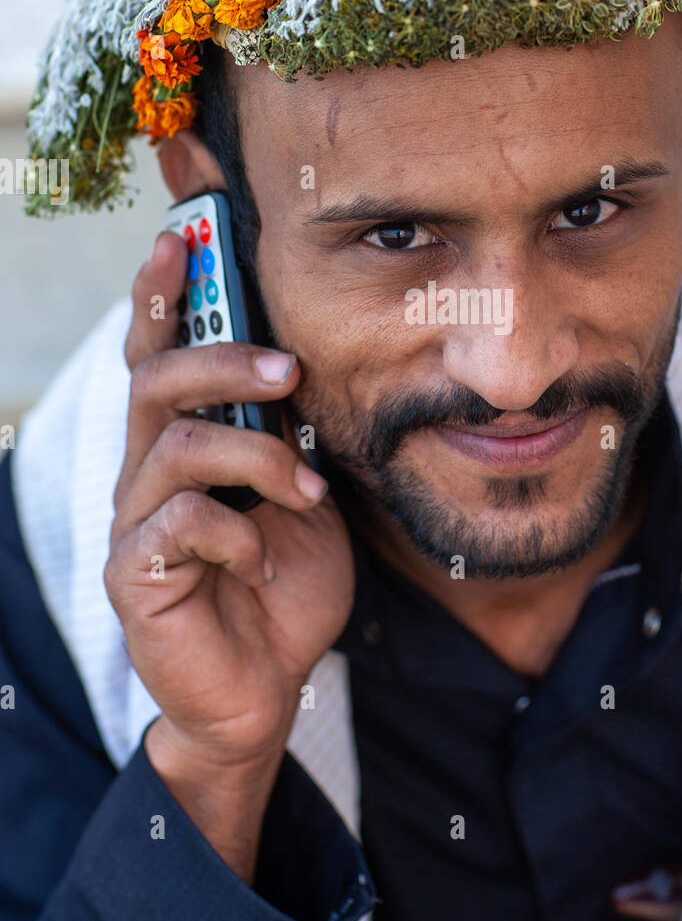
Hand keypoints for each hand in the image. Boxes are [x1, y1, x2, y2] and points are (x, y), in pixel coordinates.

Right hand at [105, 229, 355, 774]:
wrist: (268, 684)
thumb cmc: (283, 581)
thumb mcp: (302, 495)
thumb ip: (286, 437)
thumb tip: (293, 369)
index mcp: (186, 442)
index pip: (159, 353)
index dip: (162, 294)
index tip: (179, 236)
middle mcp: (147, 471)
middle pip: (155, 380)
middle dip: (221, 359)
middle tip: (285, 369)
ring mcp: (136, 522)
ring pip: (178, 445)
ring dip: (258, 459)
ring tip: (306, 491)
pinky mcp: (136, 574)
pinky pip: (182, 523)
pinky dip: (240, 533)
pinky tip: (263, 560)